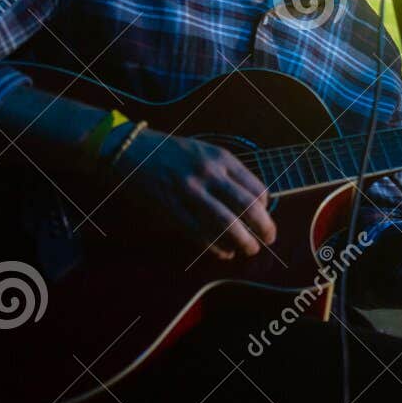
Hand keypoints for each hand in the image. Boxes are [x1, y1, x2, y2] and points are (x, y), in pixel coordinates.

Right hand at [108, 129, 274, 260]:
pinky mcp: (171, 206)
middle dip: (264, 227)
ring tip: (250, 249)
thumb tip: (253, 202)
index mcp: (221, 158)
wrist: (131, 150)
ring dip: (243, 241)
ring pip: (226, 223)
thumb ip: (228, 173)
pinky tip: (224, 252)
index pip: (256, 187)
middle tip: (269, 239)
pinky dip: (216, 246)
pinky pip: (199, 232)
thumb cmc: (174, 154)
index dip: (266, 207)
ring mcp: (189, 191)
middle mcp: (208, 173)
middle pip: (247, 207)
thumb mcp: (206, 152)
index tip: (264, 216)